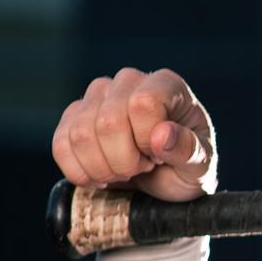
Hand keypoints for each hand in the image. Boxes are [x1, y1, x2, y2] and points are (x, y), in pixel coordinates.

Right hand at [51, 68, 216, 202]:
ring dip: (102, 168)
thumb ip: (189, 150)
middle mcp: (129, 81)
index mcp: (167, 84)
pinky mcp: (73, 115)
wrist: (164, 179)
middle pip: (108, 122)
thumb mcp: (201, 166)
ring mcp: (98, 95)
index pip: (143, 104)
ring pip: (80, 134)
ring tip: (124, 170)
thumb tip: (161, 135)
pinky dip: (79, 170)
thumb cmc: (186, 167)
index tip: (160, 154)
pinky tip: (101, 175)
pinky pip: (61, 144)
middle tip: (142, 167)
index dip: (148, 141)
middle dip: (124, 161)